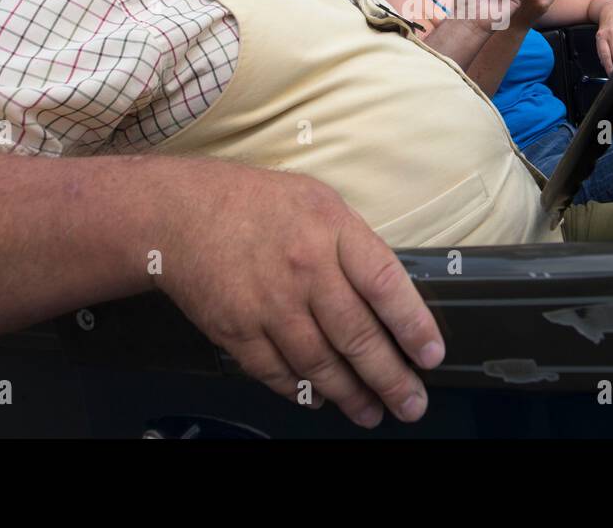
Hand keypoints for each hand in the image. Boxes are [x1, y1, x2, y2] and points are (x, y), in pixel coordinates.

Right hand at [156, 169, 443, 428]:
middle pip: (357, 336)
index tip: (431, 355)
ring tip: (373, 412)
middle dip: (391, 378)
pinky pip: (278, 373)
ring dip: (351, 395)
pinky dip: (302, 392)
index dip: (413, 324)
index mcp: (332, 232)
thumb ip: (355, 243)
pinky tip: (321, 399)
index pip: (385, 284)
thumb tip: (391, 291)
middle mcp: (304, 270)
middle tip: (411, 404)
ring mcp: (269, 305)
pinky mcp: (238, 331)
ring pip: (320, 364)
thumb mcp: (318, 200)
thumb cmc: (256, 203)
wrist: (180, 214)